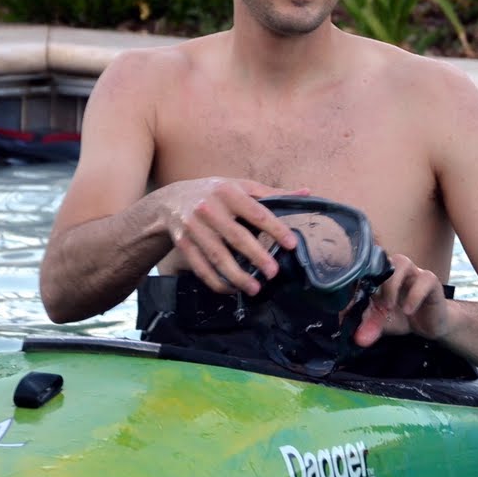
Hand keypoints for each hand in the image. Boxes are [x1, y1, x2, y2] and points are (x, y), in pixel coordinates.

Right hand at [160, 177, 309, 295]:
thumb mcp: (240, 186)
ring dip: (236, 275)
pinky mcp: (183, 243)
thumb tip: (307, 193)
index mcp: (228, 192)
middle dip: (256, 256)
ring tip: (255, 288)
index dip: (275, 229)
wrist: (170, 200)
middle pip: (236, 236)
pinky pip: (200, 267)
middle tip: (273, 272)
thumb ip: (272, 193)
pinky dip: (216, 281)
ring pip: (217, 255)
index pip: (257, 212)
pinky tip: (231, 290)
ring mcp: (194, 227)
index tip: (291, 245)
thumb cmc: (215, 193)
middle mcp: (209, 208)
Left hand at [353, 253, 450, 348]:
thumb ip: (368, 327)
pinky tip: (408, 310)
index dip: (356, 279)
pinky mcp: (431, 282)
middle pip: (381, 261)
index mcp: (379, 276)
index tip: (350, 297)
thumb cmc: (401, 317)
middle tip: (372, 304)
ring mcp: (414, 273)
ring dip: (392, 284)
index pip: (364, 268)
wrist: (429, 325)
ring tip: (388, 306)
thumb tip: (357, 338)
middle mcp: (395, 270)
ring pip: (402, 263)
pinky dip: (414, 295)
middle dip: (374, 281)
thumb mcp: (381, 324)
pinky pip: (425, 279)